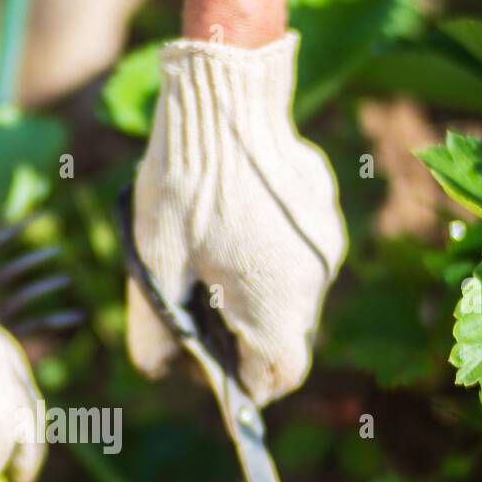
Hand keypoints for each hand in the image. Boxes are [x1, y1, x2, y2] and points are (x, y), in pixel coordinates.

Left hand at [127, 33, 346, 405]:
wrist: (226, 95)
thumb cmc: (186, 186)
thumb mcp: (156, 264)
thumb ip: (156, 328)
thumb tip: (157, 369)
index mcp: (276, 305)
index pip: (278, 376)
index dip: (244, 386)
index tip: (210, 372)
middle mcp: (314, 281)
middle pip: (285, 337)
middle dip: (244, 340)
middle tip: (197, 315)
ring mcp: (325, 243)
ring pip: (293, 295)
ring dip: (256, 297)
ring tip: (207, 265)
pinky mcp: (322, 210)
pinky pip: (299, 253)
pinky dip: (268, 257)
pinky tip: (230, 226)